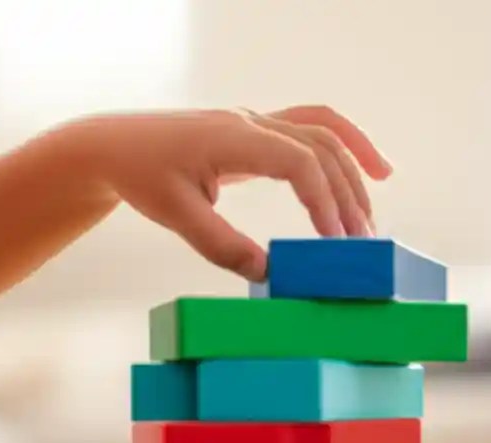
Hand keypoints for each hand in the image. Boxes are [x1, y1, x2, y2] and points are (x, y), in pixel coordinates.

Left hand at [62, 105, 392, 280]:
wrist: (116, 146)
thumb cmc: (142, 177)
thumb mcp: (176, 216)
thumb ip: (221, 245)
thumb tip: (268, 273)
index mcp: (233, 137)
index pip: (298, 161)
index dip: (322, 200)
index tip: (335, 241)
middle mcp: (251, 122)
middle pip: (321, 147)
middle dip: (346, 196)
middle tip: (363, 245)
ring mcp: (257, 122)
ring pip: (324, 135)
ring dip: (354, 173)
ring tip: (371, 219)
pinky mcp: (258, 132)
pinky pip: (315, 128)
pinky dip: (348, 146)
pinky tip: (374, 171)